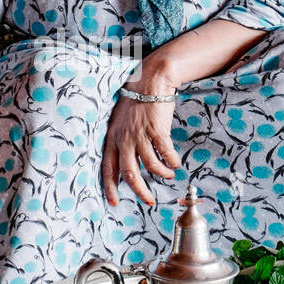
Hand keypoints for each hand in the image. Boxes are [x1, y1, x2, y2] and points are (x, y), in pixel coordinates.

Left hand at [101, 92, 180, 207]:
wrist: (149, 81)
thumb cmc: (136, 101)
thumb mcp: (120, 122)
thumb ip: (121, 141)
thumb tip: (129, 163)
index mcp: (112, 138)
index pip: (108, 168)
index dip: (110, 187)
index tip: (114, 202)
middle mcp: (124, 139)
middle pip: (130, 173)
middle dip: (140, 191)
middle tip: (149, 201)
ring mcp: (140, 135)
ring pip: (150, 166)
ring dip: (161, 174)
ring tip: (168, 175)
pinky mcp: (157, 130)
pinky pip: (166, 154)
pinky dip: (172, 162)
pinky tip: (175, 163)